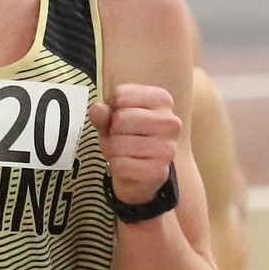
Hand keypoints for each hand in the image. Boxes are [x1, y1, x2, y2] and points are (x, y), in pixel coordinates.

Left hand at [89, 83, 180, 204]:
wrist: (142, 174)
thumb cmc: (128, 139)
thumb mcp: (112, 120)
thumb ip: (103, 113)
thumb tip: (97, 109)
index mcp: (162, 100)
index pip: (120, 95)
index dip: (110, 108)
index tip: (117, 116)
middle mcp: (170, 122)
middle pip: (120, 119)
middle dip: (112, 131)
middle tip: (120, 137)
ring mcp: (168, 148)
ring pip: (118, 144)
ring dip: (113, 150)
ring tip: (123, 151)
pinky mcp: (159, 171)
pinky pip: (120, 165)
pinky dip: (116, 166)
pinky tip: (127, 165)